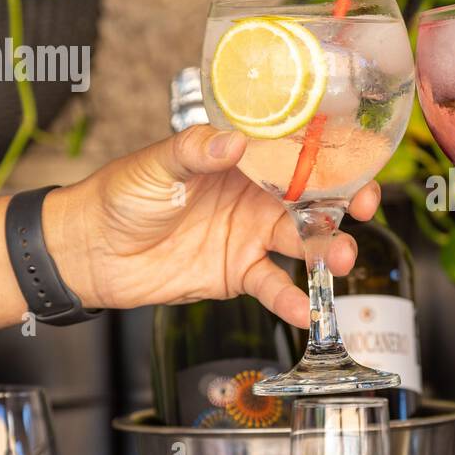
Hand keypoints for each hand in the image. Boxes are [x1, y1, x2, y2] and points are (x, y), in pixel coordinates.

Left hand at [45, 125, 378, 326]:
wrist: (89, 252)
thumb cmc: (118, 195)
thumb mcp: (155, 165)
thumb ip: (195, 151)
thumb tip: (233, 142)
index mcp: (241, 158)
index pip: (296, 149)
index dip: (333, 151)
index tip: (359, 156)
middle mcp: (256, 194)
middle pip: (314, 195)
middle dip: (346, 200)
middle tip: (364, 206)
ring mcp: (251, 235)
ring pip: (304, 241)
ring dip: (328, 250)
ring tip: (340, 260)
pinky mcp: (238, 273)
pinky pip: (274, 285)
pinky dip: (292, 300)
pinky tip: (307, 311)